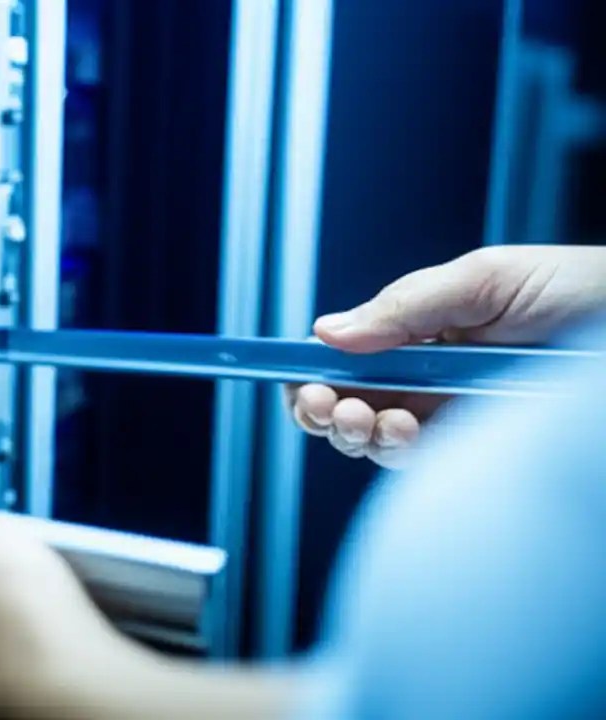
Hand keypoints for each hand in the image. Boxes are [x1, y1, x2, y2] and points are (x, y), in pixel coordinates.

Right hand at [288, 245, 605, 467]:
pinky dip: (398, 452)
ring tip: (368, 419)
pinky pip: (419, 464)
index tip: (298, 382)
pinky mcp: (478, 452)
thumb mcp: (485, 280)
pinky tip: (407, 432)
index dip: (311, 372)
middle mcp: (429, 378)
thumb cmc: (582, 291)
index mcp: (422, 331)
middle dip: (323, 410)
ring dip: (357, 433)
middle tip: (326, 407)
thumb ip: (404, 305)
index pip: (348, 356)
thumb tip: (325, 332)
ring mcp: (451, 417)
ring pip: (375, 440)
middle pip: (348, 404)